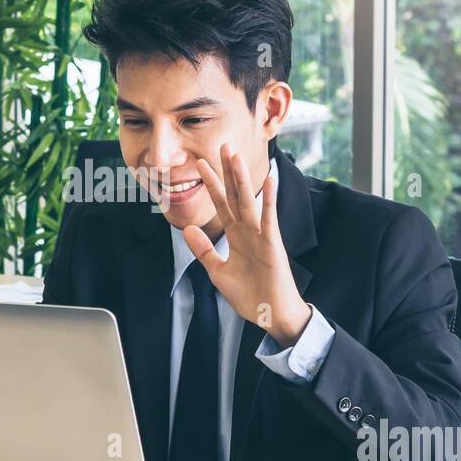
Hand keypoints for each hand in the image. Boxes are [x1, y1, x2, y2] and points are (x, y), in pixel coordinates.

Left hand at [182, 143, 312, 347]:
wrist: (270, 315)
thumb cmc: (249, 295)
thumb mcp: (217, 272)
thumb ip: (204, 250)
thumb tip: (188, 230)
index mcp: (236, 235)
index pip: (221, 204)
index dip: (211, 184)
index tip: (200, 164)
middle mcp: (248, 230)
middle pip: (234, 194)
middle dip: (227, 171)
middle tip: (221, 145)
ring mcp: (261, 235)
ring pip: (248, 201)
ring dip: (241, 178)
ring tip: (235, 156)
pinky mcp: (273, 244)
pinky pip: (269, 218)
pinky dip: (269, 200)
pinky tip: (268, 181)